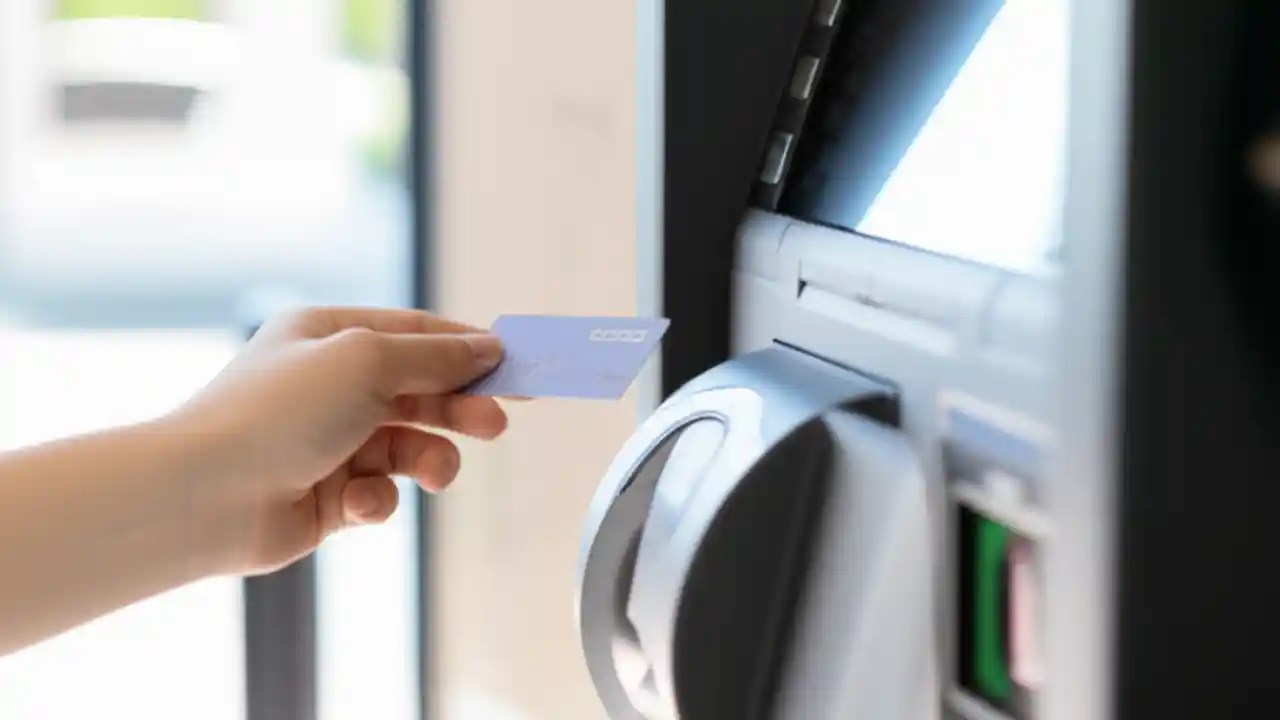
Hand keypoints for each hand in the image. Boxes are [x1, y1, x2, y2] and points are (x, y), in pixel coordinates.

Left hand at [171, 307, 507, 574]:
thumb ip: (436, 356)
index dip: (468, 348)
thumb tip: (487, 346)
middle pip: (418, 391)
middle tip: (497, 423)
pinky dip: (377, 499)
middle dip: (459, 407)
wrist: (205, 495)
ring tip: (436, 474)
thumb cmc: (278, 412)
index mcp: (329, 335)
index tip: (517, 366)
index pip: (416, 333)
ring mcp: (326, 441)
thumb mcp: (368, 360)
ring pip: (406, 446)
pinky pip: (377, 493)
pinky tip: (357, 503)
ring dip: (429, 459)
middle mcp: (327, 384)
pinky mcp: (325, 496)